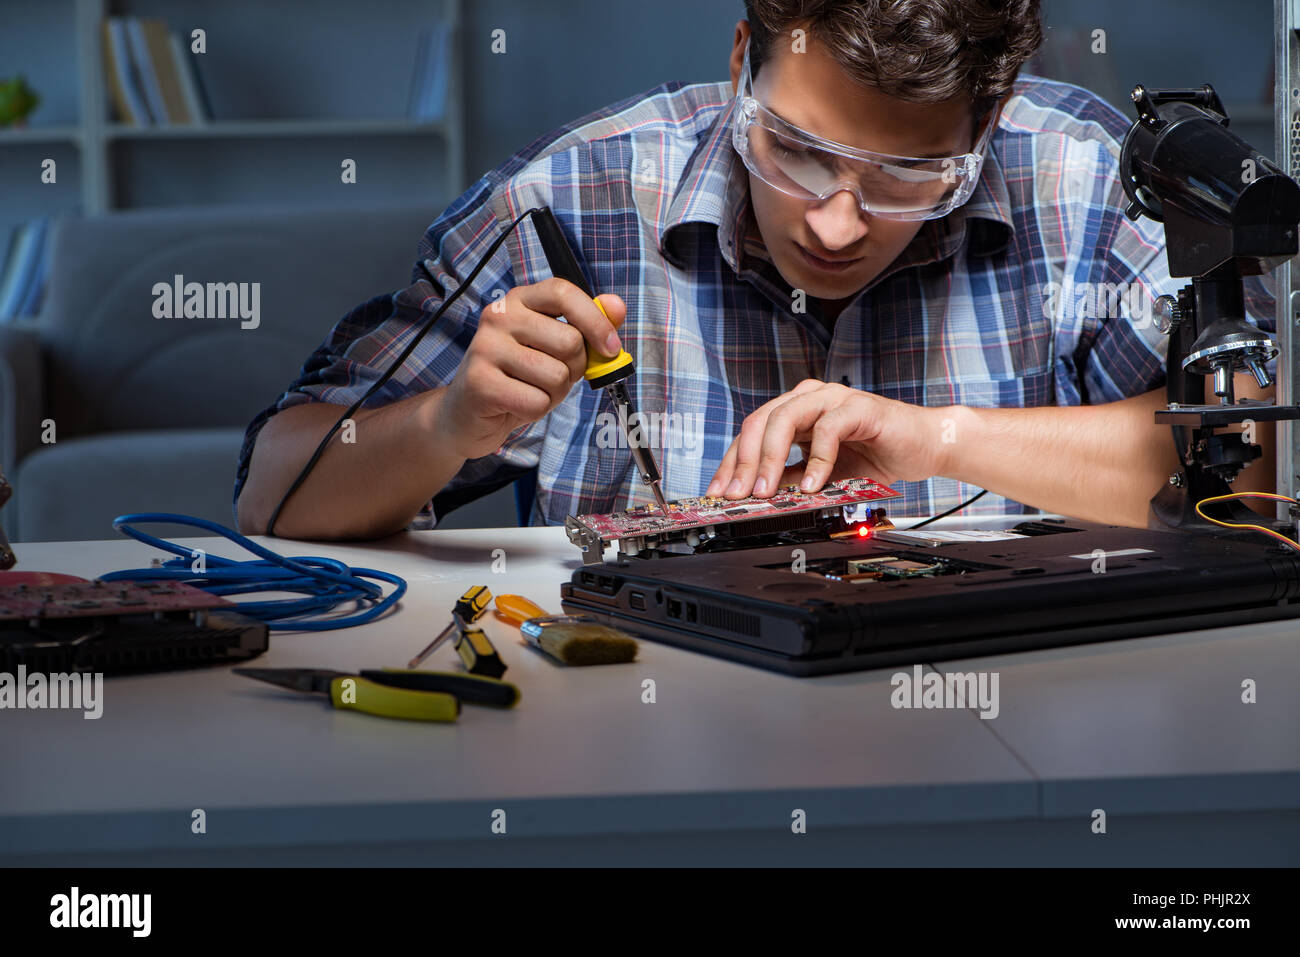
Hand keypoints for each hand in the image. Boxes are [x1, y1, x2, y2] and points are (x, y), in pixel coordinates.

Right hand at [436, 278, 625, 459]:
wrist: (467, 412)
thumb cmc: (518, 376)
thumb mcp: (554, 348)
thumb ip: (587, 326)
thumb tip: (617, 307)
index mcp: (519, 300)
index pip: (563, 293)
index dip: (595, 321)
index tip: (611, 348)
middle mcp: (498, 317)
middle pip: (569, 341)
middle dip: (574, 369)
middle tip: (552, 376)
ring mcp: (485, 348)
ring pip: (556, 376)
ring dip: (554, 394)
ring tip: (530, 390)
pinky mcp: (480, 382)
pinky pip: (537, 402)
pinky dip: (536, 411)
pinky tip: (516, 404)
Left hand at [705, 379, 957, 498]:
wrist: (925, 447)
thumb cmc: (876, 456)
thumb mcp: (822, 476)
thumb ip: (792, 480)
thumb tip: (757, 497)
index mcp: (796, 410)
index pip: (751, 432)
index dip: (732, 463)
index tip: (719, 493)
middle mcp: (809, 398)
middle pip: (760, 422)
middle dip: (744, 462)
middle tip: (737, 495)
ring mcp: (833, 398)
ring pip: (785, 418)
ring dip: (770, 459)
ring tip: (766, 491)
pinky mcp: (858, 407)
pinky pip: (827, 428)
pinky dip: (816, 459)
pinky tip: (813, 484)